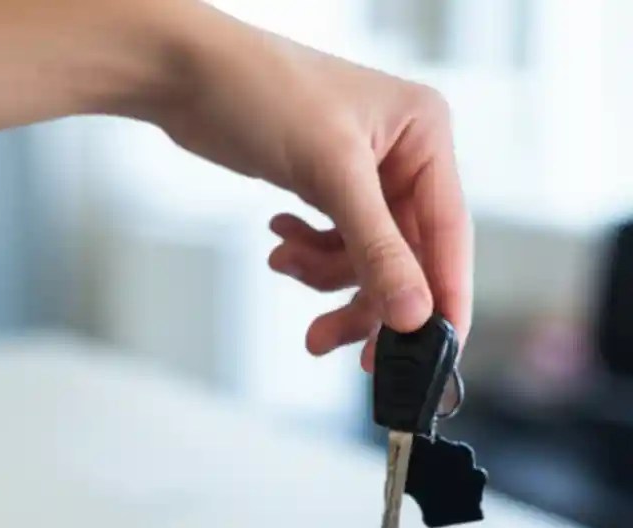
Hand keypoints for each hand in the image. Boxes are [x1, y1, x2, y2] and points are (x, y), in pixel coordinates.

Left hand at [145, 11, 473, 370]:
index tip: (435, 349)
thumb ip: (376, 249)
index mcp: (425, 135)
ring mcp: (368, 175)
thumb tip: (413, 313)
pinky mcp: (331, 189)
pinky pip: (337, 247)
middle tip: (334, 339)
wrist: (184, 74)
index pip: (449, 233)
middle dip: (365, 297)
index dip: (443, 296)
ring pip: (368, 261)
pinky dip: (309, 256)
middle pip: (406, 257)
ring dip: (326, 276)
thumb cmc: (258, 89)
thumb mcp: (328, 172)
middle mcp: (405, 155)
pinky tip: (281, 241)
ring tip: (285, 265)